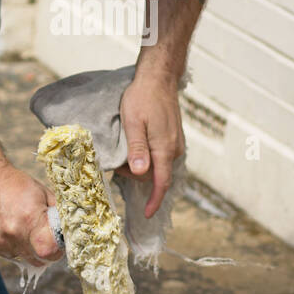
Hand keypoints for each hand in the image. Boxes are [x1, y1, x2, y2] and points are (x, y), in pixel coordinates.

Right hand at [0, 159, 60, 265]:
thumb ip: (57, 214)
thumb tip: (68, 230)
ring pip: (25, 260)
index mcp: (30, 219)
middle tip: (46, 237)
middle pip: (39, 260)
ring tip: (27, 230)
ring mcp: (0, 242)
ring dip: (30, 250)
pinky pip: (10, 255)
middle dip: (46, 252)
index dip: (58, 250)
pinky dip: (16, 247)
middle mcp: (13, 234)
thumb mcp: (42, 193)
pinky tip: (13, 230)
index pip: (50, 252)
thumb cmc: (16, 183)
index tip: (59, 242)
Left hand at [114, 72, 184, 218]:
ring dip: (140, 165)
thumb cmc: (143, 97)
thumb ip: (137, 148)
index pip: (161, 183)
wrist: (158, 78)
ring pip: (157, 165)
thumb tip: (141, 172)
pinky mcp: (172, 137)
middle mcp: (173, 149)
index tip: (147, 214)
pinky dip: (147, 157)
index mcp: (164, 149)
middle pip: (155, 175)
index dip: (154, 201)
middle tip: (118, 162)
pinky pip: (160, 155)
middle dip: (136, 175)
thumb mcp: (133, 122)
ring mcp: (175, 142)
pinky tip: (135, 146)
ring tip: (124, 151)